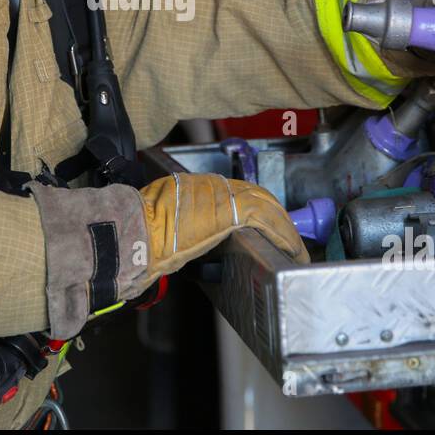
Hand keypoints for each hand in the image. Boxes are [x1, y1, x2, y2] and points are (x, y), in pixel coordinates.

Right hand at [131, 173, 307, 287]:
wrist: (138, 229)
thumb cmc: (143, 228)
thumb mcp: (166, 214)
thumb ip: (186, 217)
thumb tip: (191, 233)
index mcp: (200, 184)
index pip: (242, 192)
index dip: (260, 207)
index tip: (269, 224)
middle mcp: (216, 185)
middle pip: (260, 196)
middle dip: (278, 218)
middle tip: (289, 239)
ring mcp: (226, 195)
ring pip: (269, 207)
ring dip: (285, 229)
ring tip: (296, 250)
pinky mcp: (234, 212)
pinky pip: (269, 221)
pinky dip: (285, 236)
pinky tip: (293, 250)